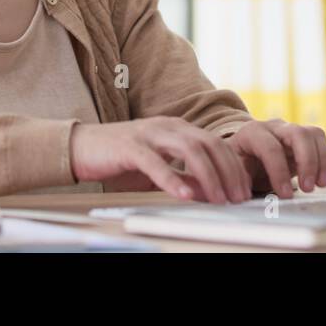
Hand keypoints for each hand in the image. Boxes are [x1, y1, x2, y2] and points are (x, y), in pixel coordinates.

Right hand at [70, 118, 253, 203]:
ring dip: (208, 175)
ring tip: (218, 198)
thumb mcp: (159, 168)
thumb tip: (209, 191)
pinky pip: (155, 162)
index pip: (216, 143)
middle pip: (209, 143)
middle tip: (238, 196)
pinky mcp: (129, 146)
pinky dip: (172, 179)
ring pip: (189, 149)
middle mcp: (167, 126)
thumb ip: (183, 176)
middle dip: (229, 171)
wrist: (81, 147)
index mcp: (177, 128)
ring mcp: (148, 134)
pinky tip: (183, 195)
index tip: (244, 189)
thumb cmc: (121, 158)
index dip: (234, 166)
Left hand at [223, 119, 325, 197]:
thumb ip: (234, 178)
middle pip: (298, 133)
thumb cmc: (237, 162)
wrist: (242, 152)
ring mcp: (293, 132)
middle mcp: (276, 127)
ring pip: (315, 136)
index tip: (285, 194)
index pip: (270, 146)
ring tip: (321, 185)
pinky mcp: (307, 144)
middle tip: (308, 187)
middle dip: (306, 161)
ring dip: (322, 161)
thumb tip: (240, 195)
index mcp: (253, 132)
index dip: (279, 171)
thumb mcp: (230, 169)